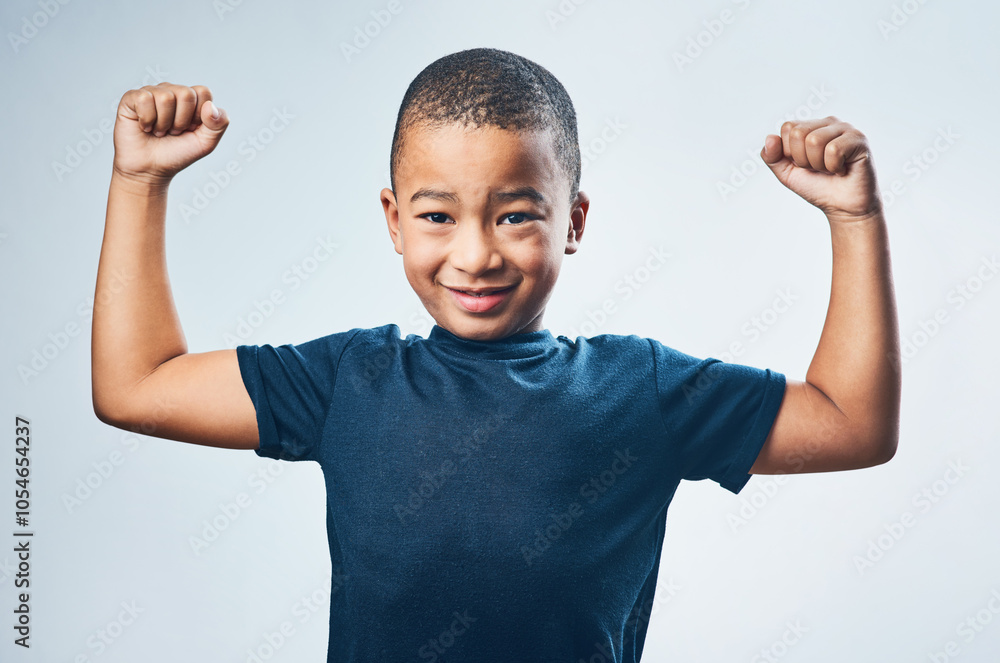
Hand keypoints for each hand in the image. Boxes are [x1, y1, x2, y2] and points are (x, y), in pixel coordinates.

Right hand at [112, 82, 229, 186]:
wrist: (150, 170)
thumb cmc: (177, 154)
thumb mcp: (206, 143)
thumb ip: (219, 124)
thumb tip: (210, 106)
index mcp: (191, 100)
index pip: (203, 92)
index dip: (198, 116)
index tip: (190, 129)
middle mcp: (171, 92)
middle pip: (186, 94)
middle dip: (181, 121)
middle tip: (173, 132)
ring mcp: (152, 93)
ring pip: (165, 97)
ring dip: (163, 123)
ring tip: (158, 131)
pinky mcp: (132, 98)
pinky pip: (144, 99)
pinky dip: (147, 120)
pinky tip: (145, 127)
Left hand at [761, 117, 882, 222]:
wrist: (843, 207)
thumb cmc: (817, 187)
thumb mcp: (786, 173)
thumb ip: (772, 157)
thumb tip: (770, 137)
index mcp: (810, 127)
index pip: (788, 128)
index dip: (791, 153)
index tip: (805, 164)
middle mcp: (828, 123)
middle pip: (798, 133)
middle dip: (803, 160)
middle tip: (819, 168)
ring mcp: (845, 128)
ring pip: (814, 141)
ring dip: (818, 164)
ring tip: (831, 169)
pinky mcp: (858, 139)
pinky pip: (833, 150)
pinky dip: (833, 167)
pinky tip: (843, 169)